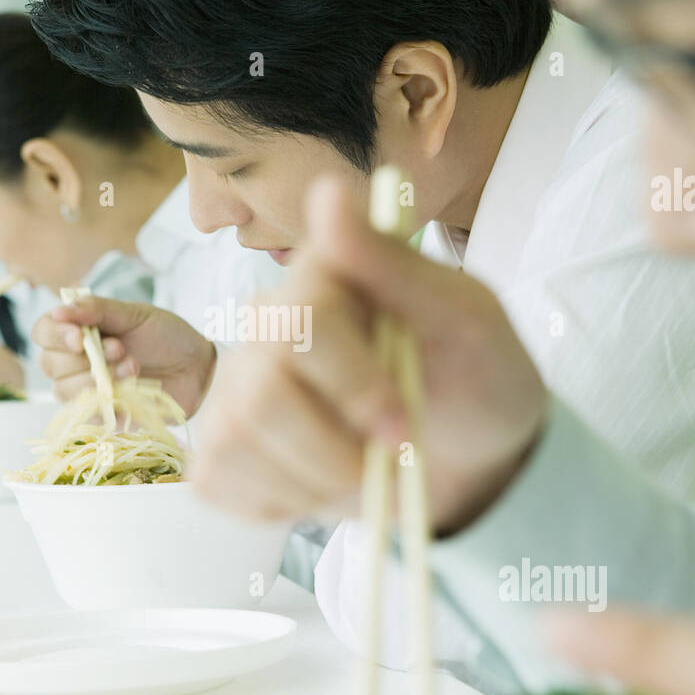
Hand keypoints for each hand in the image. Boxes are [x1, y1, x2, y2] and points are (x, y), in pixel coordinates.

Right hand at [33, 297, 216, 415]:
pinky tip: (132, 387)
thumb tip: (60, 307)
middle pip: (48, 363)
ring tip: (133, 366)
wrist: (199, 368)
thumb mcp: (135, 314)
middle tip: (120, 348)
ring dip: (97, 377)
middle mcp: (76, 360)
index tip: (79, 337)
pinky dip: (107, 399)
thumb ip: (98, 309)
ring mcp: (87, 388)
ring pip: (64, 389)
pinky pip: (87, 412)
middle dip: (83, 357)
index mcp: (80, 330)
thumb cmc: (167, 336)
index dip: (54, 335)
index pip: (43, 332)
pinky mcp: (103, 413)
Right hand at [192, 175, 546, 529]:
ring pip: (237, 441)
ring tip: (361, 474)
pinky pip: (219, 481)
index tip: (401, 425)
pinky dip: (280, 502)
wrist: (474, 457)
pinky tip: (319, 484)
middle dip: (331, 449)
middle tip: (388, 462)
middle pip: (259, 394)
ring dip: (314, 482)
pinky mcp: (222, 443)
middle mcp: (265, 325)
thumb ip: (391, 264)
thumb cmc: (476, 378)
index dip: (350, 385)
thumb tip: (330, 192)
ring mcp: (236, 385)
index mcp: (322, 278)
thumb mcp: (464, 320)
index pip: (299, 321)